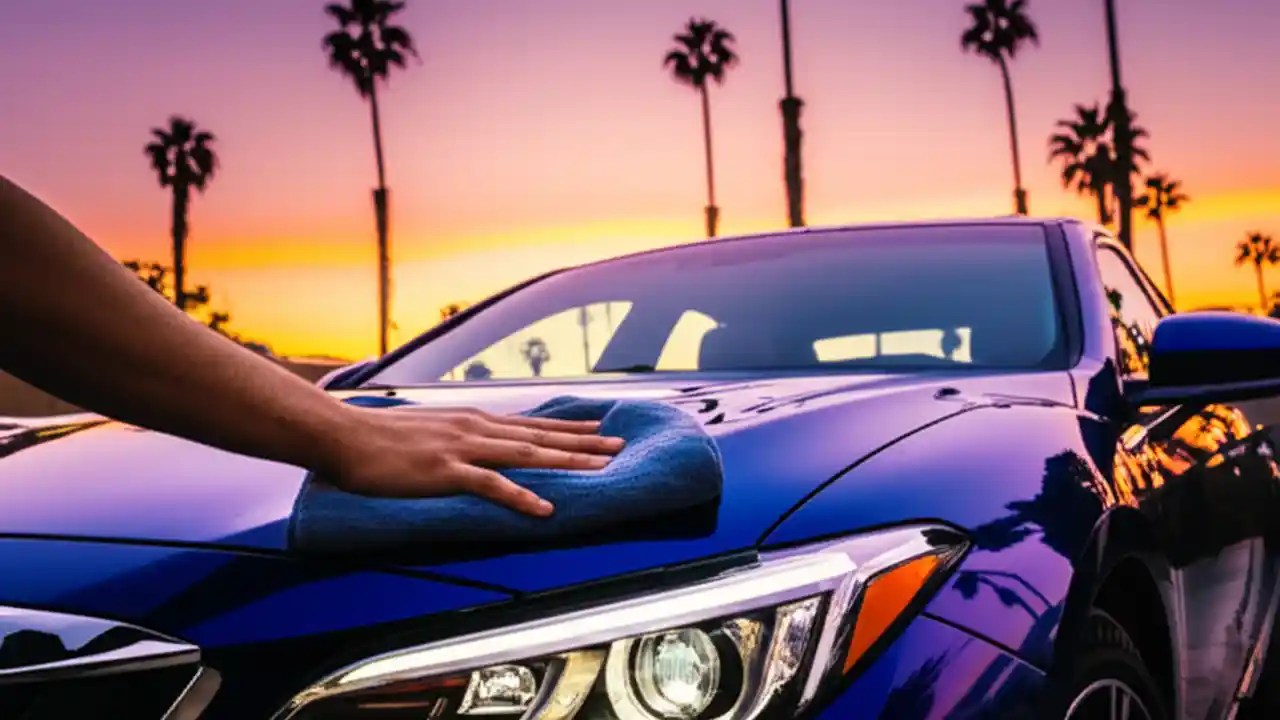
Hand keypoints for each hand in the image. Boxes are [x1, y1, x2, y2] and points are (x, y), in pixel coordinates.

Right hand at [322, 405, 624, 515]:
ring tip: (601, 469)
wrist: (342, 434)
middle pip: (539, 436)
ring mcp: (462, 448)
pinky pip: (491, 486)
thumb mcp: (425, 430)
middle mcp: (475, 428)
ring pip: (527, 455)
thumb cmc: (376, 437)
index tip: (595, 427)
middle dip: (582, 442)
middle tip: (618, 445)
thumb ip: (452, 437)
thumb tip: (468, 446)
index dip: (565, 426)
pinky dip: (521, 497)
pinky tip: (545, 509)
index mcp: (470, 420)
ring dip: (567, 462)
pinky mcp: (445, 471)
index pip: (529, 423)